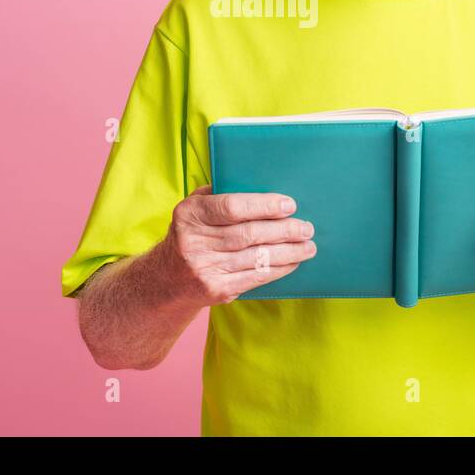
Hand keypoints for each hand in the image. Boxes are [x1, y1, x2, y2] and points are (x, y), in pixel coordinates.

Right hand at [157, 185, 317, 305]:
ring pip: (256, 258)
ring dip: (288, 252)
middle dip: (283, 230)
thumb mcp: (194, 208)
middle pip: (249, 234)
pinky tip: (293, 262)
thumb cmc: (190, 234)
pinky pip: (255, 277)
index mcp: (190, 215)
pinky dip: (278, 269)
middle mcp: (194, 242)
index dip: (264, 206)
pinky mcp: (217, 290)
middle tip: (306, 227)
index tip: (289, 205)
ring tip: (308, 246)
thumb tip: (263, 184)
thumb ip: (219, 194)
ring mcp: (205, 269)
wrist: (166, 280)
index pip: (232, 208)